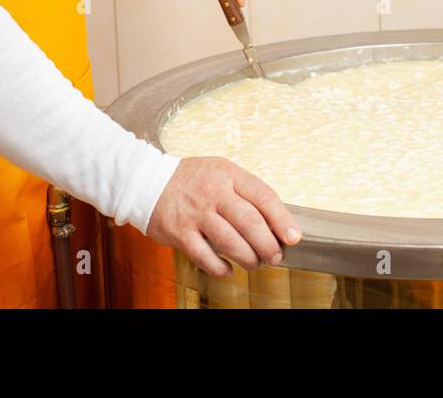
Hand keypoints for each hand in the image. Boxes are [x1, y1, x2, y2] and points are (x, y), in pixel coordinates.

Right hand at [146, 157, 300, 275]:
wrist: (148, 181)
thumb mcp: (222, 172)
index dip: (282, 219)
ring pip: (230, 242)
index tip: (293, 237)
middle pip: (250, 223)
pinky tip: (229, 270)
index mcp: (228, 175)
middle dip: (268, 245)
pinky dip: (221, 268)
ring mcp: (196, 214)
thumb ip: (246, 192)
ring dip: (249, 258)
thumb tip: (276, 222)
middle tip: (275, 256)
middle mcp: (213, 193)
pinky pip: (205, 257)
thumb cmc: (192, 179)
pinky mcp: (180, 233)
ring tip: (255, 263)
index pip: (263, 196)